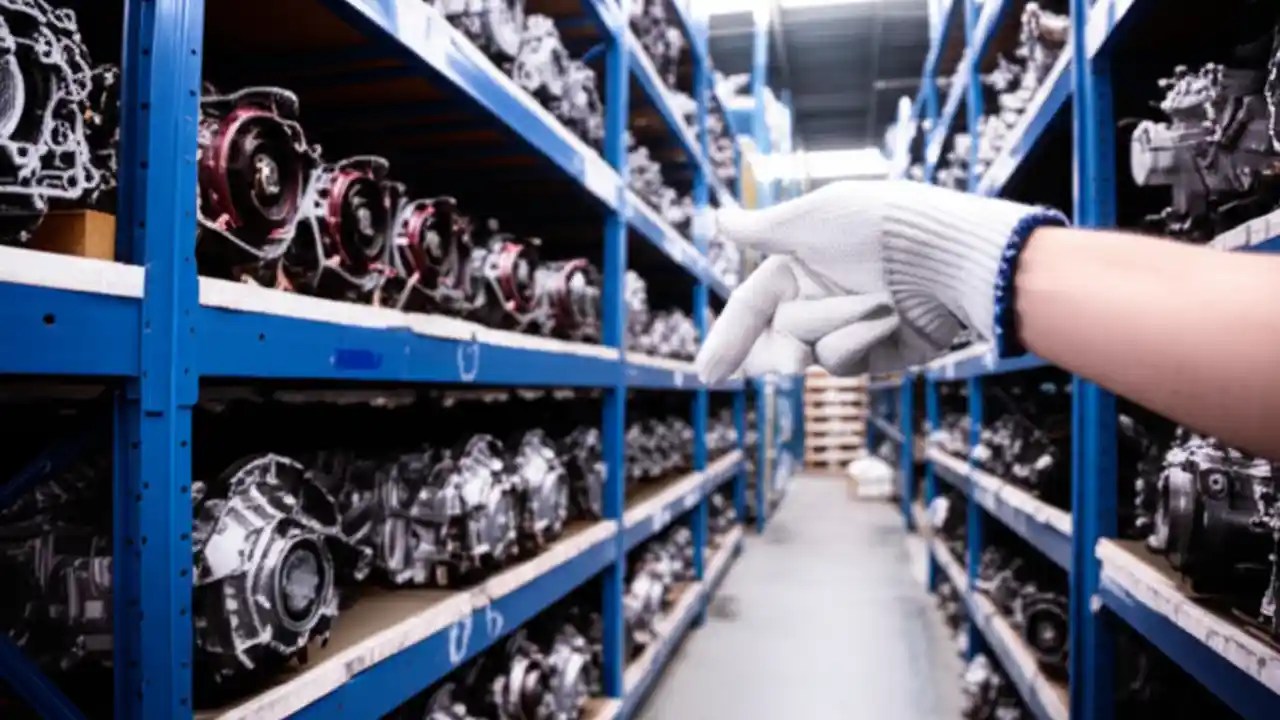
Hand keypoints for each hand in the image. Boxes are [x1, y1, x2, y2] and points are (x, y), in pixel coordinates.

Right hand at [694, 180, 1065, 381]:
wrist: (949, 258)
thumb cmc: (879, 228)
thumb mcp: (812, 218)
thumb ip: (761, 229)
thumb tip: (719, 219)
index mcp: (801, 264)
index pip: (753, 305)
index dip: (728, 338)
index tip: (708, 372)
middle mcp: (823, 297)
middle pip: (775, 338)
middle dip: (780, 346)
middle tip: (787, 361)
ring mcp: (850, 329)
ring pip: (809, 351)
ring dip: (835, 324)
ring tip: (875, 302)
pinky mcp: (878, 355)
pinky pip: (845, 361)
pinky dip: (861, 338)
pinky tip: (888, 318)